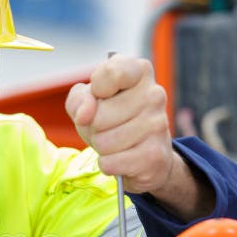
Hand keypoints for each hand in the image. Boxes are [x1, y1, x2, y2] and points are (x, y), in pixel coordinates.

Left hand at [65, 55, 214, 220]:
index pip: (109, 73)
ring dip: (101, 147)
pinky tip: (122, 159)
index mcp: (139, 71)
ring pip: (103, 142)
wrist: (144, 154)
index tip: (101, 95)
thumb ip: (78, 100)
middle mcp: (154, 94)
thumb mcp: (87, 104)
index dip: (95, 90)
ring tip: (116, 142)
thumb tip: (85, 114)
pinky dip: (108, 165)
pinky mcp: (155, 155)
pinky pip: (110, 163)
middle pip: (98, 116)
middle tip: (109, 127)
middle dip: (94, 127)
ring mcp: (158, 124)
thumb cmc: (111, 121)